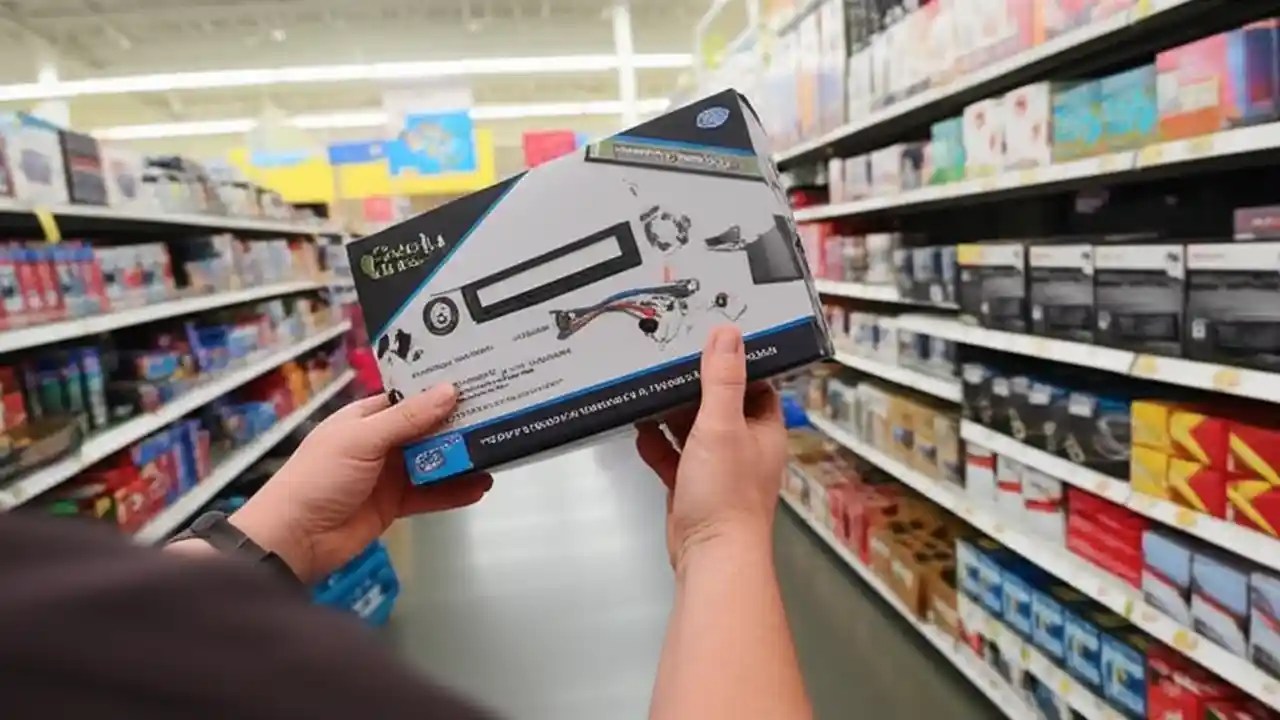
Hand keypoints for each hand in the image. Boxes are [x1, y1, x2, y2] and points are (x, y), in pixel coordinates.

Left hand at [230, 385, 492, 582]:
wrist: (294, 539)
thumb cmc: (319, 478)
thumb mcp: (363, 440)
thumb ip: (408, 419)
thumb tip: (450, 390)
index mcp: (366, 417)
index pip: (410, 397)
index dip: (440, 389)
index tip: (477, 380)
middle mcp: (380, 441)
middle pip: (427, 428)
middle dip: (459, 424)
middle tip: (500, 414)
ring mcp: (388, 474)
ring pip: (433, 461)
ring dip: (461, 458)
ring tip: (498, 450)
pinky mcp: (394, 504)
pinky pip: (431, 493)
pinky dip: (454, 491)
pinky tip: (481, 486)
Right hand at [635, 325, 786, 571]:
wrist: (711, 556)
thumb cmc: (726, 491)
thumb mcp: (722, 425)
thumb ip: (722, 379)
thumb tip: (727, 333)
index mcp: (762, 429)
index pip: (755, 383)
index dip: (736, 361)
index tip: (710, 336)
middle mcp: (743, 445)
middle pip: (719, 403)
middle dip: (694, 384)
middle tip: (668, 355)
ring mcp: (716, 467)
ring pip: (692, 429)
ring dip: (671, 412)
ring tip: (647, 384)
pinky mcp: (690, 486)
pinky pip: (672, 456)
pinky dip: (657, 443)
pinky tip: (639, 429)